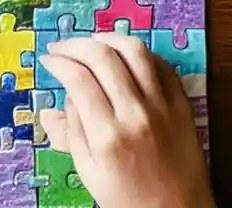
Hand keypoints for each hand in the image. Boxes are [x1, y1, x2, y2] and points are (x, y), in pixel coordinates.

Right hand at [38, 34, 213, 207]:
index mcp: (107, 134)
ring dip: (108, 38)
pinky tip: (125, 57)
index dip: (58, 62)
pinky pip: (161, 65)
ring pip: (135, 51)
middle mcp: (136, 114)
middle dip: (75, 45)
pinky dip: (140, 54)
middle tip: (63, 48)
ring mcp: (162, 106)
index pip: (77, 78)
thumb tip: (58, 102)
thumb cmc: (129, 198)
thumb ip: (71, 131)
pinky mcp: (182, 105)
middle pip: (102, 56)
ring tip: (93, 42)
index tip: (49, 61)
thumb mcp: (87, 170)